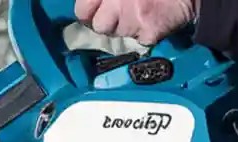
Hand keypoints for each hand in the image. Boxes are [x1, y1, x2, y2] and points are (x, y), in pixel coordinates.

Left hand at [75, 0, 196, 45]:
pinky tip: (155, 19)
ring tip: (142, 13)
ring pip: (118, 34)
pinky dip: (145, 33)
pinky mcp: (149, 32)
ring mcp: (132, 18)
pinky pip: (138, 40)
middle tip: (119, 15)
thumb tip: (94, 6)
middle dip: (107, 23)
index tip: (94, 12)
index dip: (88, 12)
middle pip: (98, 26)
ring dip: (127, 27)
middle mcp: (118, 2)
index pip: (83, 9)